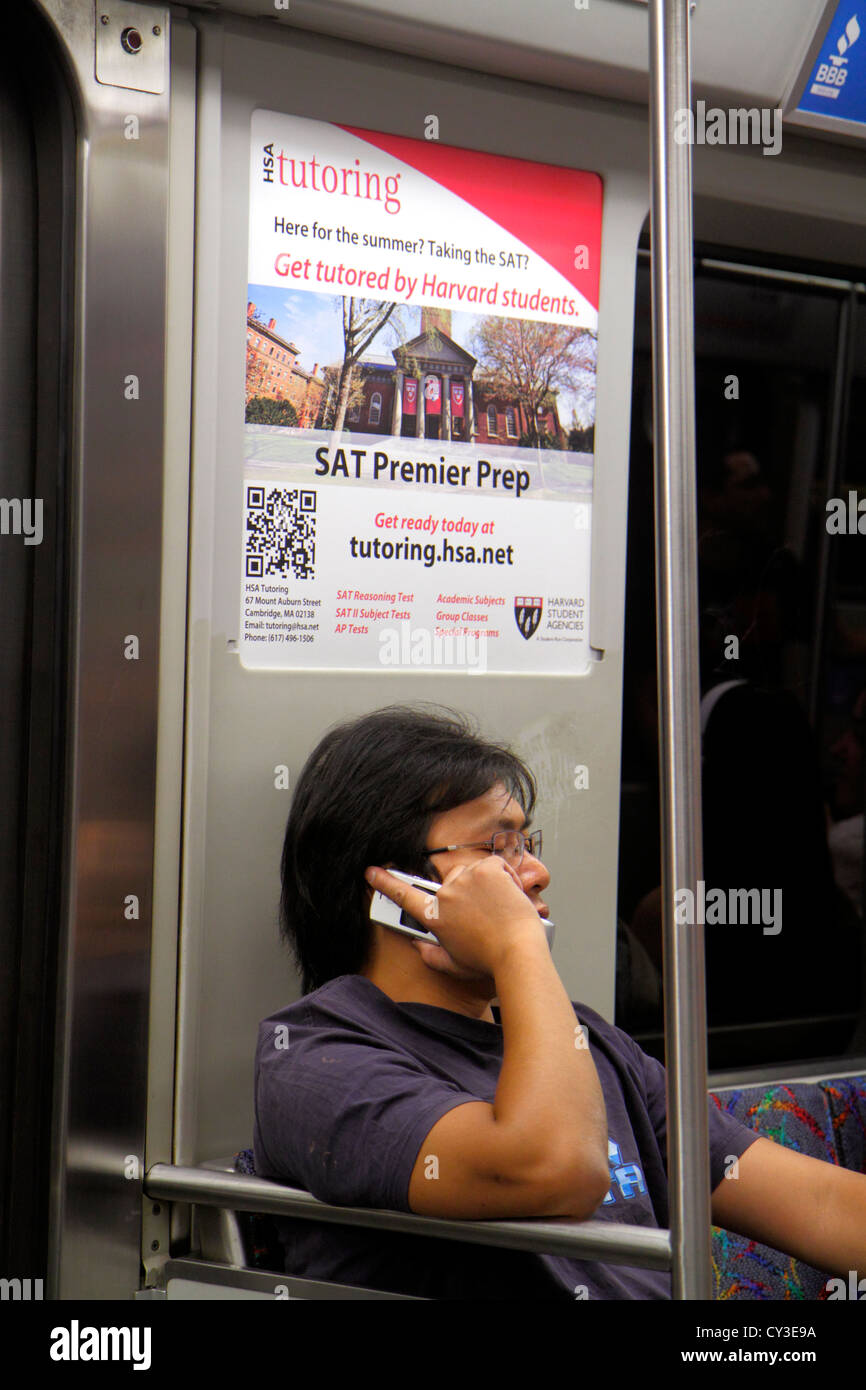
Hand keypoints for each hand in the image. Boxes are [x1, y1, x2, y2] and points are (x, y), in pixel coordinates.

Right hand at [365, 856, 544, 978]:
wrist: (518, 953)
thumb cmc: (490, 962)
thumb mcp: (454, 966)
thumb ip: (431, 955)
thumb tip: (418, 946)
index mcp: (435, 917)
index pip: (404, 897)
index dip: (385, 883)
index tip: (372, 872)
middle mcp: (446, 896)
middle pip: (450, 880)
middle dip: (464, 890)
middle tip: (483, 910)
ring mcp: (466, 880)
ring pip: (473, 872)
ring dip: (486, 884)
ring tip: (500, 907)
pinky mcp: (487, 870)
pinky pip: (495, 864)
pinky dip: (505, 875)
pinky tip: (510, 894)